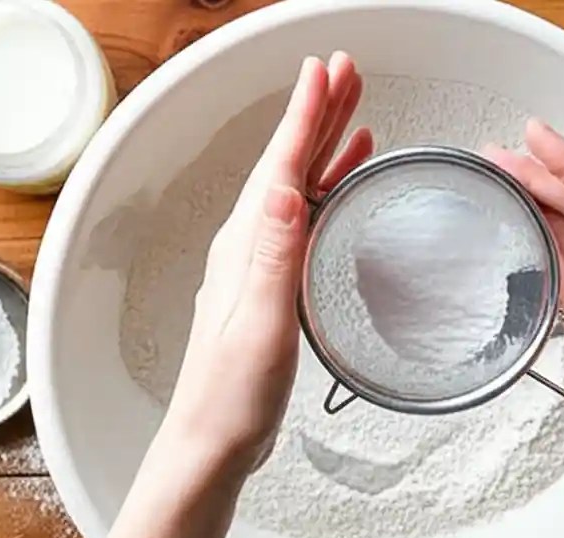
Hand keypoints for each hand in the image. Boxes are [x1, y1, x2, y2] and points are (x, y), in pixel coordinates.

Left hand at [160, 52, 373, 477]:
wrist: (211, 441)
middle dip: (317, 113)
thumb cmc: (232, 394)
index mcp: (245, 247)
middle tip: (345, 70)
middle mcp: (246, 247)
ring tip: (351, 109)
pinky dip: (323, 191)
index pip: (279, 165)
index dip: (305, 115)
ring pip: (296, 186)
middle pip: (287, 164)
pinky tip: (337, 184)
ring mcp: (256, 265)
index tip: (325, 71)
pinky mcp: (268, 286)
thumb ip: (274, 256)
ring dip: (322, 144)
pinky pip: (301, 220)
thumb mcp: (260, 324)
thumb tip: (286, 190)